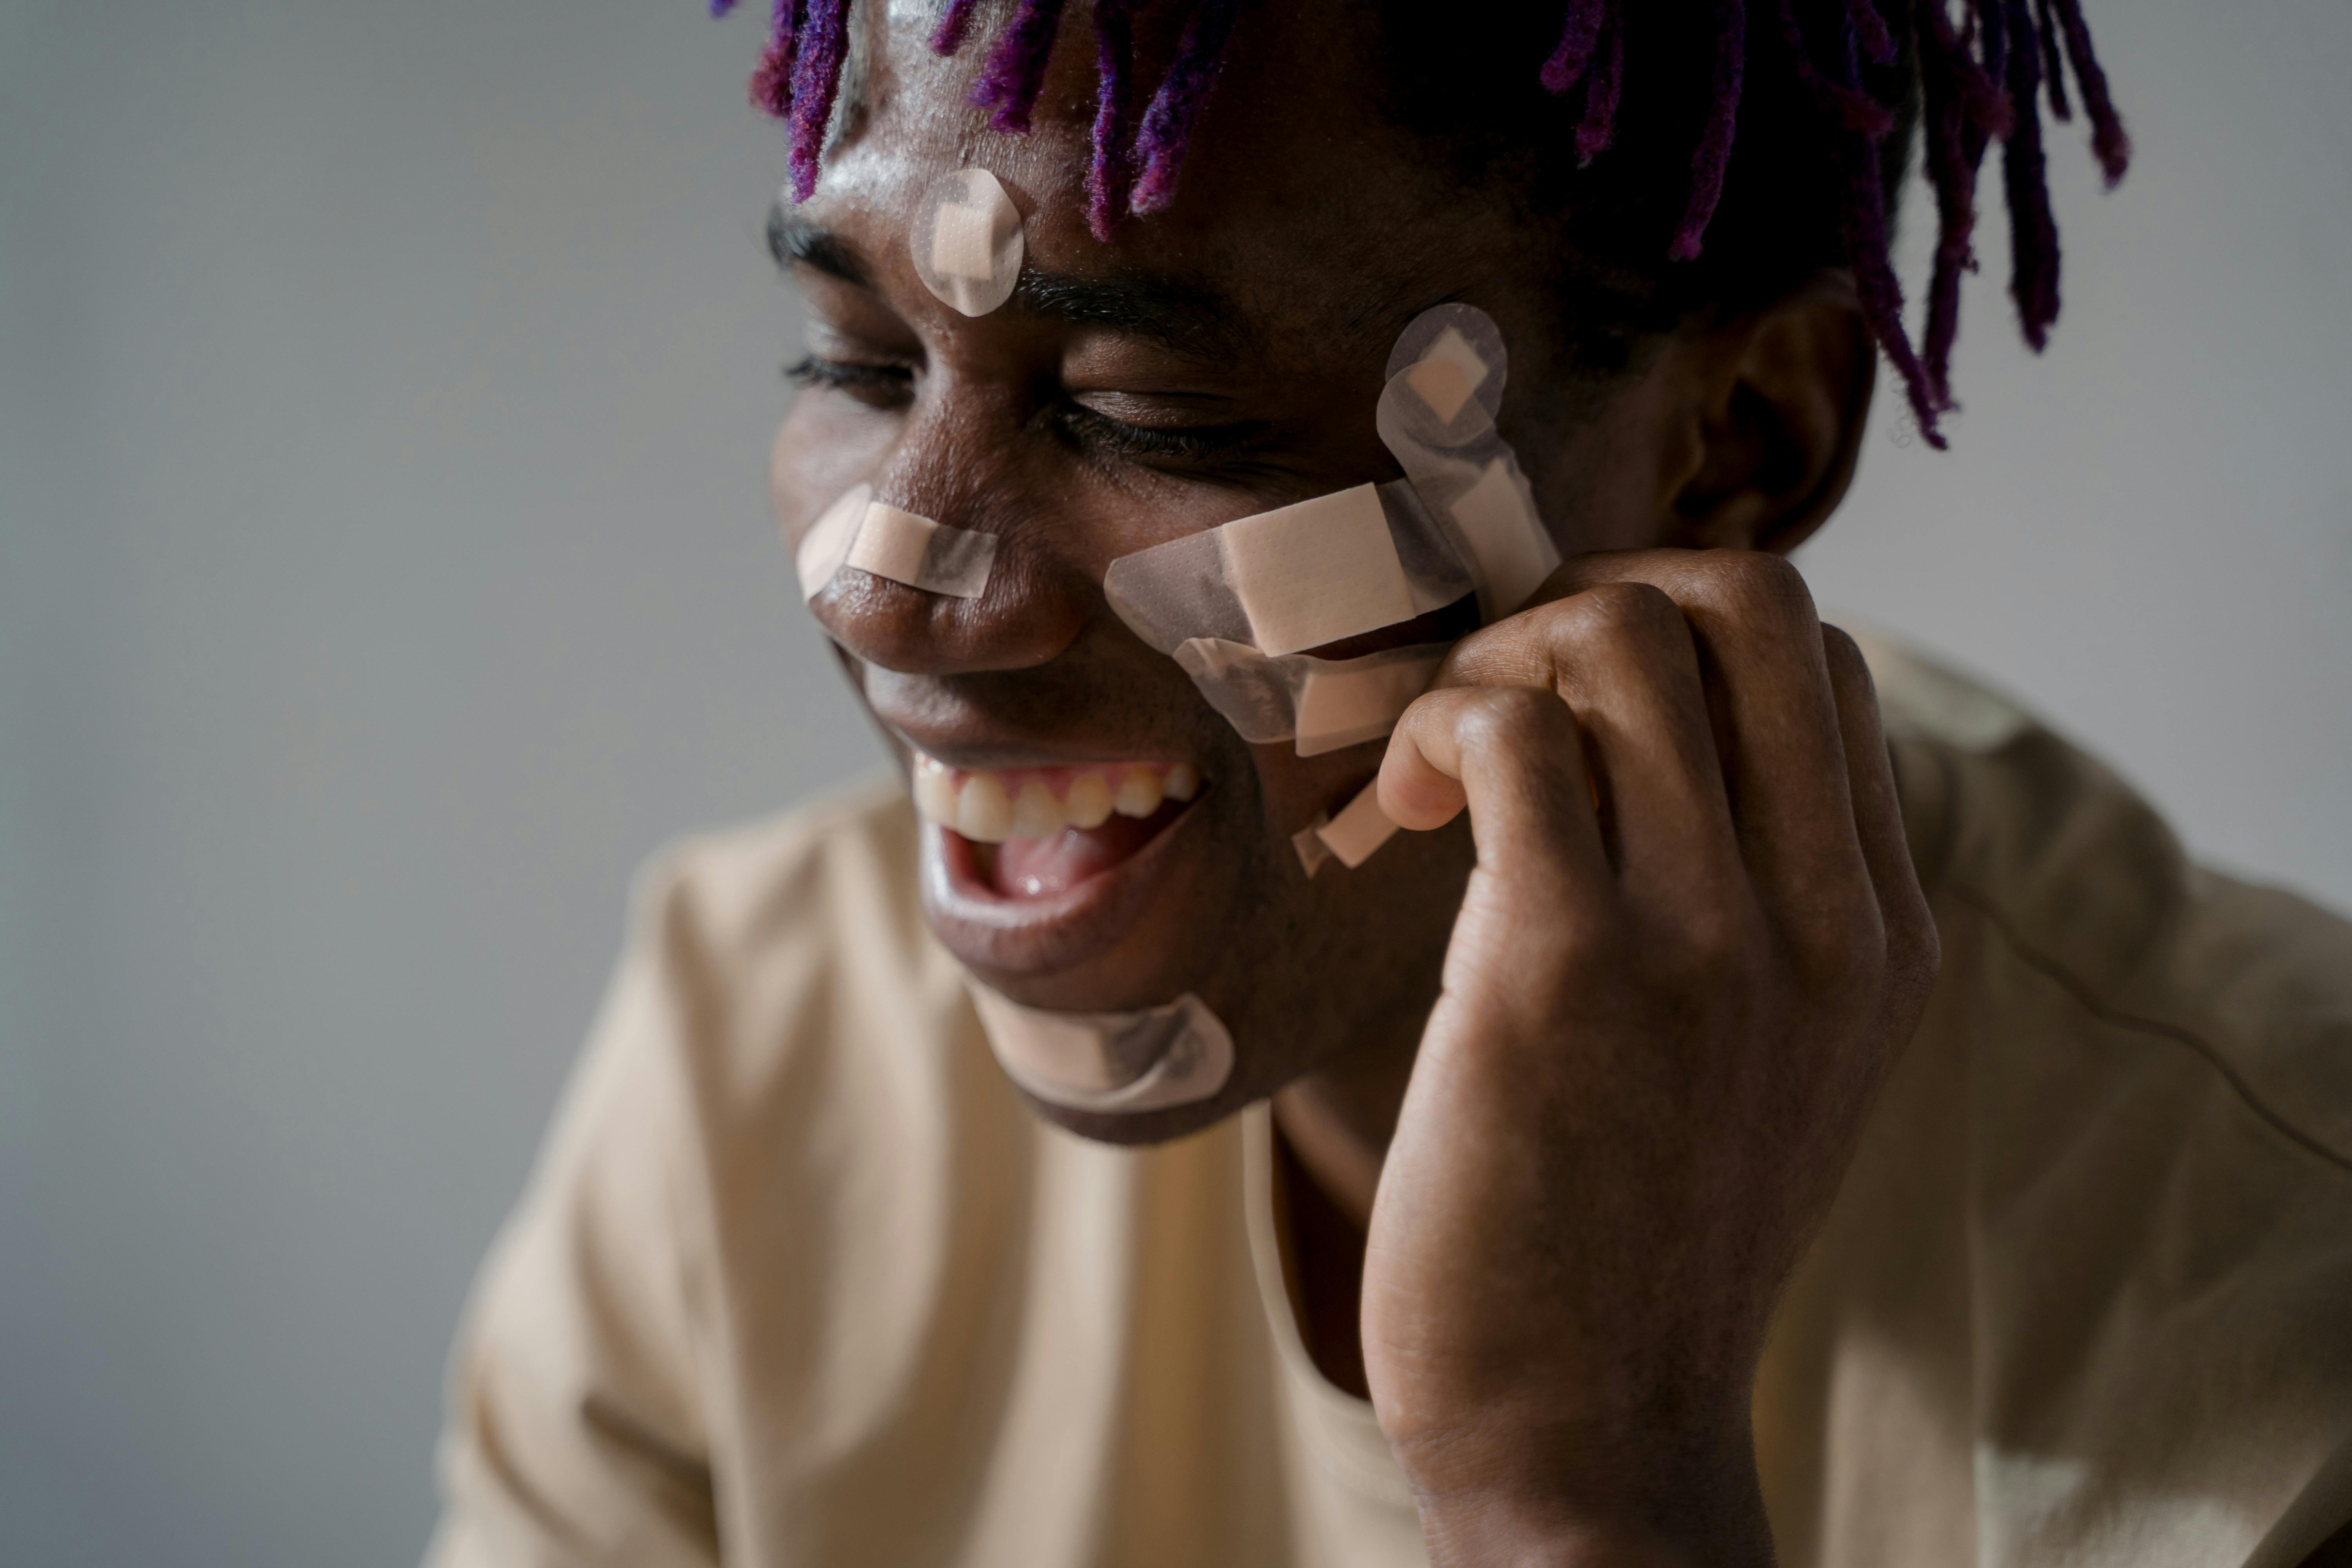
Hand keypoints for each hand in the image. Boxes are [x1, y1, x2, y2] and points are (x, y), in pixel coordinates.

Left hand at [1361, 551, 1939, 1565]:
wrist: (1591, 1428)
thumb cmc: (1636, 1229)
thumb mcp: (1763, 1060)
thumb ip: (1758, 905)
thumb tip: (1657, 739)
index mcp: (1883, 934)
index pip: (1817, 662)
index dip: (1672, 629)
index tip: (1565, 701)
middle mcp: (1822, 921)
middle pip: (1746, 602)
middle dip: (1594, 596)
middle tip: (1497, 690)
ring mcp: (1704, 940)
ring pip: (1613, 641)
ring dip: (1492, 660)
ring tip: (1433, 764)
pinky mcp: (1560, 969)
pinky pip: (1506, 735)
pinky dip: (1433, 728)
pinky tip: (1396, 812)